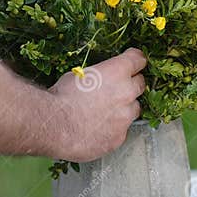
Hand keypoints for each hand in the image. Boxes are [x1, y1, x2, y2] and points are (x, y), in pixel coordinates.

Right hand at [47, 47, 147, 162]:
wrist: (55, 125)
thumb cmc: (61, 97)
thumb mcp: (79, 75)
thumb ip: (99, 77)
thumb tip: (99, 81)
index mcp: (117, 71)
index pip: (139, 60)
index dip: (135, 60)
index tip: (134, 62)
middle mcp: (127, 92)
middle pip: (141, 85)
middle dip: (131, 85)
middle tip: (117, 89)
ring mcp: (125, 117)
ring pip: (133, 109)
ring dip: (124, 109)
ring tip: (105, 113)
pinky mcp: (119, 137)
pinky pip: (122, 130)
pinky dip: (113, 129)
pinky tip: (98, 129)